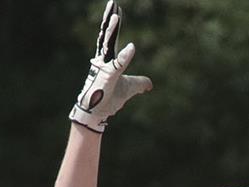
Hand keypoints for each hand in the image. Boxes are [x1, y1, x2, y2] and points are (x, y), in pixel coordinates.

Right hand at [68, 0, 151, 132]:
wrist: (98, 114)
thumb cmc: (109, 99)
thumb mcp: (129, 88)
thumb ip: (139, 83)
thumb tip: (150, 84)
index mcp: (108, 59)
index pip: (111, 37)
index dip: (114, 23)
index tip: (117, 9)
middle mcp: (103, 60)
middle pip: (107, 35)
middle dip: (110, 18)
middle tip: (112, 2)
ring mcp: (104, 67)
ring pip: (108, 44)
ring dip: (113, 30)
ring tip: (116, 15)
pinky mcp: (107, 77)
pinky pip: (117, 65)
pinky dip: (125, 57)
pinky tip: (132, 47)